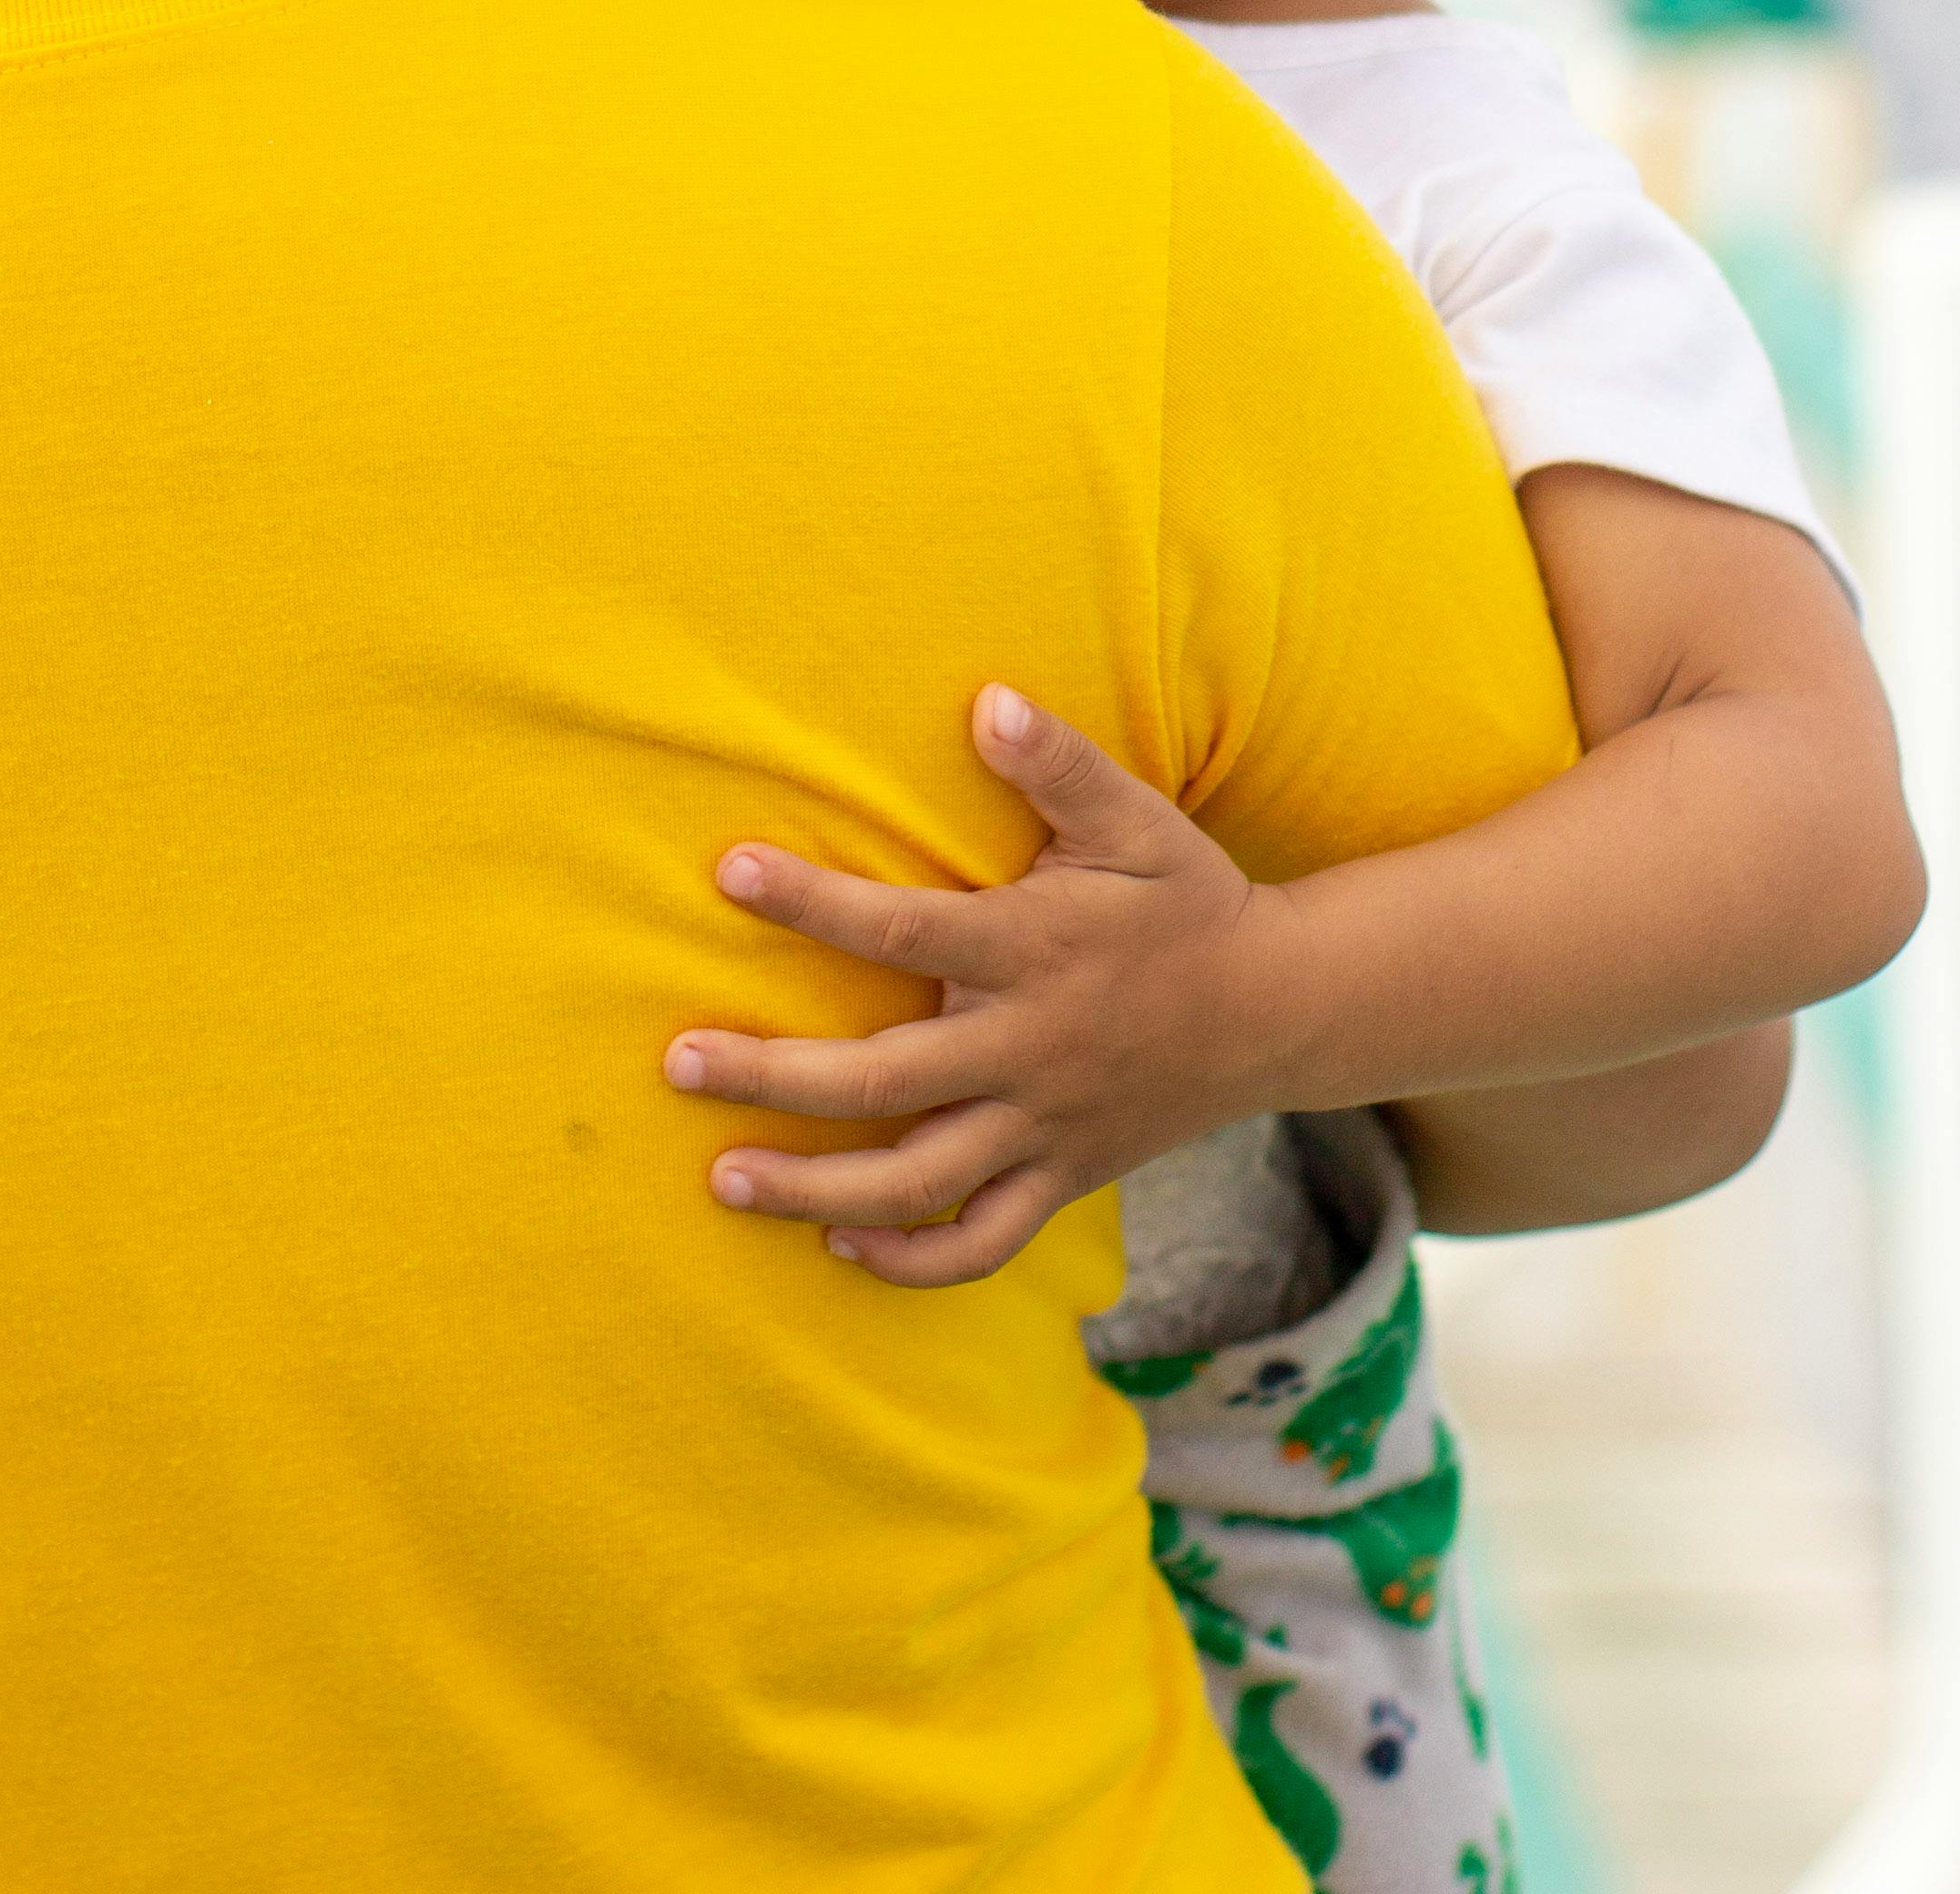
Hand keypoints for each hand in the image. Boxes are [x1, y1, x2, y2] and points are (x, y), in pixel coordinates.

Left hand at [661, 687, 1291, 1287]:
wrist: (1281, 1011)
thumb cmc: (1189, 900)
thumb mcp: (1138, 819)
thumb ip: (1060, 763)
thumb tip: (988, 701)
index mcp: (1035, 953)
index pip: (905, 932)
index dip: (814, 904)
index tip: (729, 872)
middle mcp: (1030, 1051)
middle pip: (885, 1083)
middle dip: (775, 1078)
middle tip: (678, 1061)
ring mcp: (1045, 1129)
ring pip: (918, 1184)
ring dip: (814, 1188)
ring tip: (723, 1176)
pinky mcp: (1063, 1177)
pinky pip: (981, 1243)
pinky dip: (910, 1259)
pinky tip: (839, 1241)